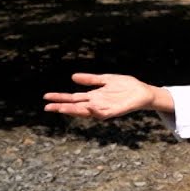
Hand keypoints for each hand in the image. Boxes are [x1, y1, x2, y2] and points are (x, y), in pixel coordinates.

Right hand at [43, 73, 170, 119]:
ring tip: (62, 108)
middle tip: (47, 107)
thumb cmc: (126, 86)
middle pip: (76, 106)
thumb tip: (73, 77)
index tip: (46, 97)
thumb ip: (91, 79)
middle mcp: (97, 104)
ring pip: (87, 112)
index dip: (60, 98)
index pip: (73, 98)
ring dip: (75, 111)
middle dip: (62, 107)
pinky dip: (96, 111)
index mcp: (93, 97)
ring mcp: (105, 108)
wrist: (143, 92)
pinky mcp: (116, 111)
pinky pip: (104, 113)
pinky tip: (89, 106)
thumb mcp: (106, 79)